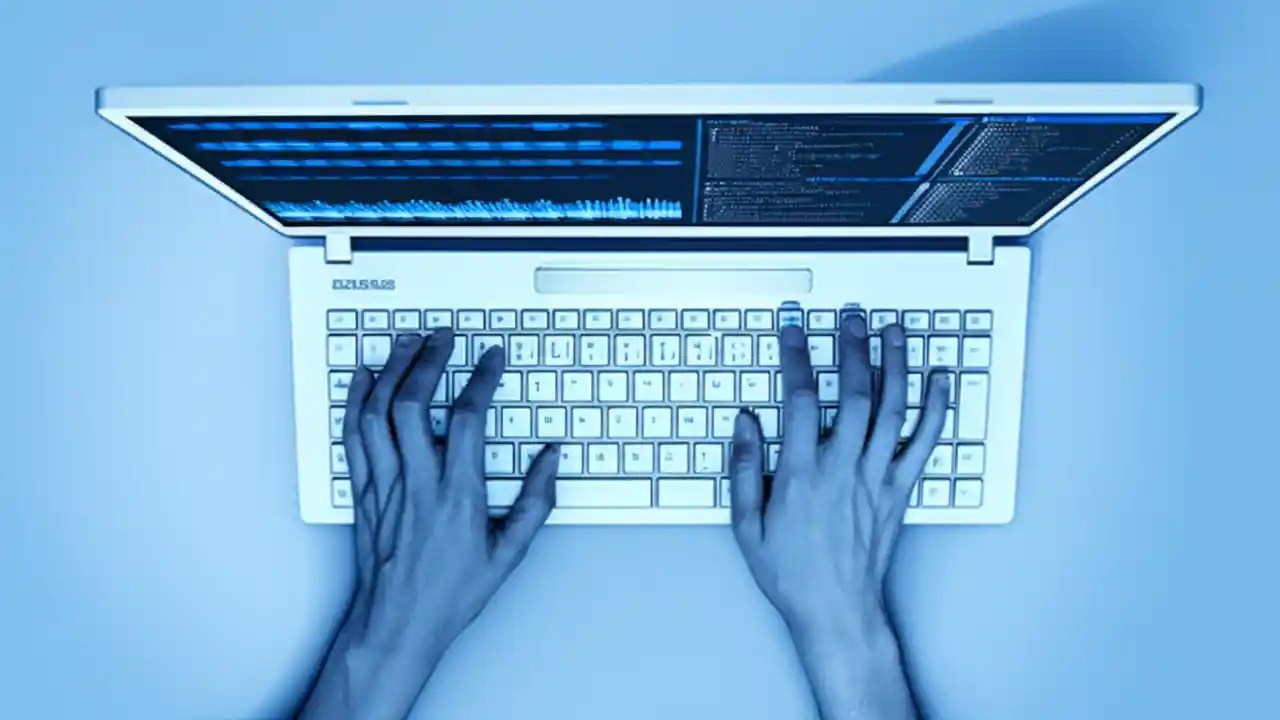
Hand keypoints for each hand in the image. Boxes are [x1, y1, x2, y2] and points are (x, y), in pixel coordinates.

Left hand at [297, 330, 558, 719]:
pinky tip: (364, 378)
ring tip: (406, 342)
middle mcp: (417, 485)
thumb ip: (535, 501)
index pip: (467, 420)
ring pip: (378, 414)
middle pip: (414, 405)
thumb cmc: (451, 594)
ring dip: (391, 371)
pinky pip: (352, 437)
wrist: (397, 624)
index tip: (491, 358)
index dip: (481, 379)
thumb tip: (551, 458)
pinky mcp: (362, 493)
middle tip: (443, 336)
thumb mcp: (510, 553)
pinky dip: (356, 401)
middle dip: (428, 361)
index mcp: (457, 496)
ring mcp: (384, 487)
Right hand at [729, 314, 948, 719]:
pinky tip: (939, 380)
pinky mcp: (900, 491)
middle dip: (852, 349)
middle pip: (853, 395)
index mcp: (801, 475)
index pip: (799, 400)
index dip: (796, 358)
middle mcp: (843, 470)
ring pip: (891, 410)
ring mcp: (876, 478)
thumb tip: (746, 422)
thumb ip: (744, 468)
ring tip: (894, 331)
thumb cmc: (790, 572)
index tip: (792, 329)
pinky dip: (935, 408)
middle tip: (851, 317)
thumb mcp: (746, 525)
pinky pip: (924, 443)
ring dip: (895, 365)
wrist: (836, 610)